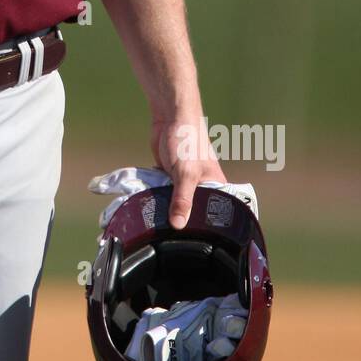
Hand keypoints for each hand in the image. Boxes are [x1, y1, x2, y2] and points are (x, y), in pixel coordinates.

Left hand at [150, 113, 226, 229]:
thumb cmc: (187, 141)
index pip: (215, 213)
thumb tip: (178, 225)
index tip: (193, 244)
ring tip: (153, 226)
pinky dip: (154, 197)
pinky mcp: (168, 176)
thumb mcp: (185, 173)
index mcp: (215, 187)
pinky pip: (161, 192)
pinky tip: (145, 209)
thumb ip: (182, 199)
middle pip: (191, 210)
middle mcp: (201, 186)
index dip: (205, 228)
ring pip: (173, 202)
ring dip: (164, 208)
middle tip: (167, 238)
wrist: (170, 116)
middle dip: (180, 220)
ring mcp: (183, 182)